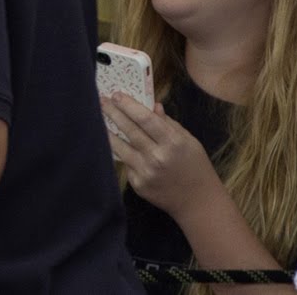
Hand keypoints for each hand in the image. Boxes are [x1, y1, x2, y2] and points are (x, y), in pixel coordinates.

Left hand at [102, 94, 218, 221]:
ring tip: (97, 118)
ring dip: (107, 131)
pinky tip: (115, 143)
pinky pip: (126, 164)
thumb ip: (169, 124)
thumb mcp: (189, 141)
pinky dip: (121, 153)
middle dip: (113, 113)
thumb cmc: (196, 167)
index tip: (116, 95)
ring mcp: (145, 172)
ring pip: (119, 147)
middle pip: (130, 130)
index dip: (129, 106)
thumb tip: (153, 106)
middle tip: (101, 100)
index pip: (146, 119)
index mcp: (173, 143)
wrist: (199, 203)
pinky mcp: (138, 184)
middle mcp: (157, 157)